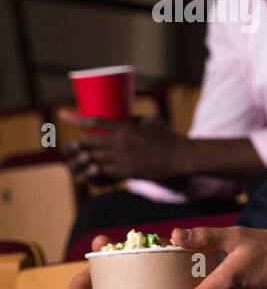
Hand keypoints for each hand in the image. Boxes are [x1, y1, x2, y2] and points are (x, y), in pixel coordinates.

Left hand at [63, 113, 190, 182]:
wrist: (181, 157)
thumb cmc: (170, 137)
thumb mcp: (152, 122)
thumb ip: (137, 120)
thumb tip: (127, 118)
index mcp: (125, 128)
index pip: (95, 122)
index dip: (77, 119)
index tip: (64, 116)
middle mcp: (120, 143)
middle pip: (89, 142)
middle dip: (77, 143)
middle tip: (72, 144)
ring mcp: (122, 159)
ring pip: (93, 159)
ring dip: (83, 159)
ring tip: (77, 159)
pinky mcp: (126, 172)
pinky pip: (103, 173)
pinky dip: (94, 172)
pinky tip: (89, 172)